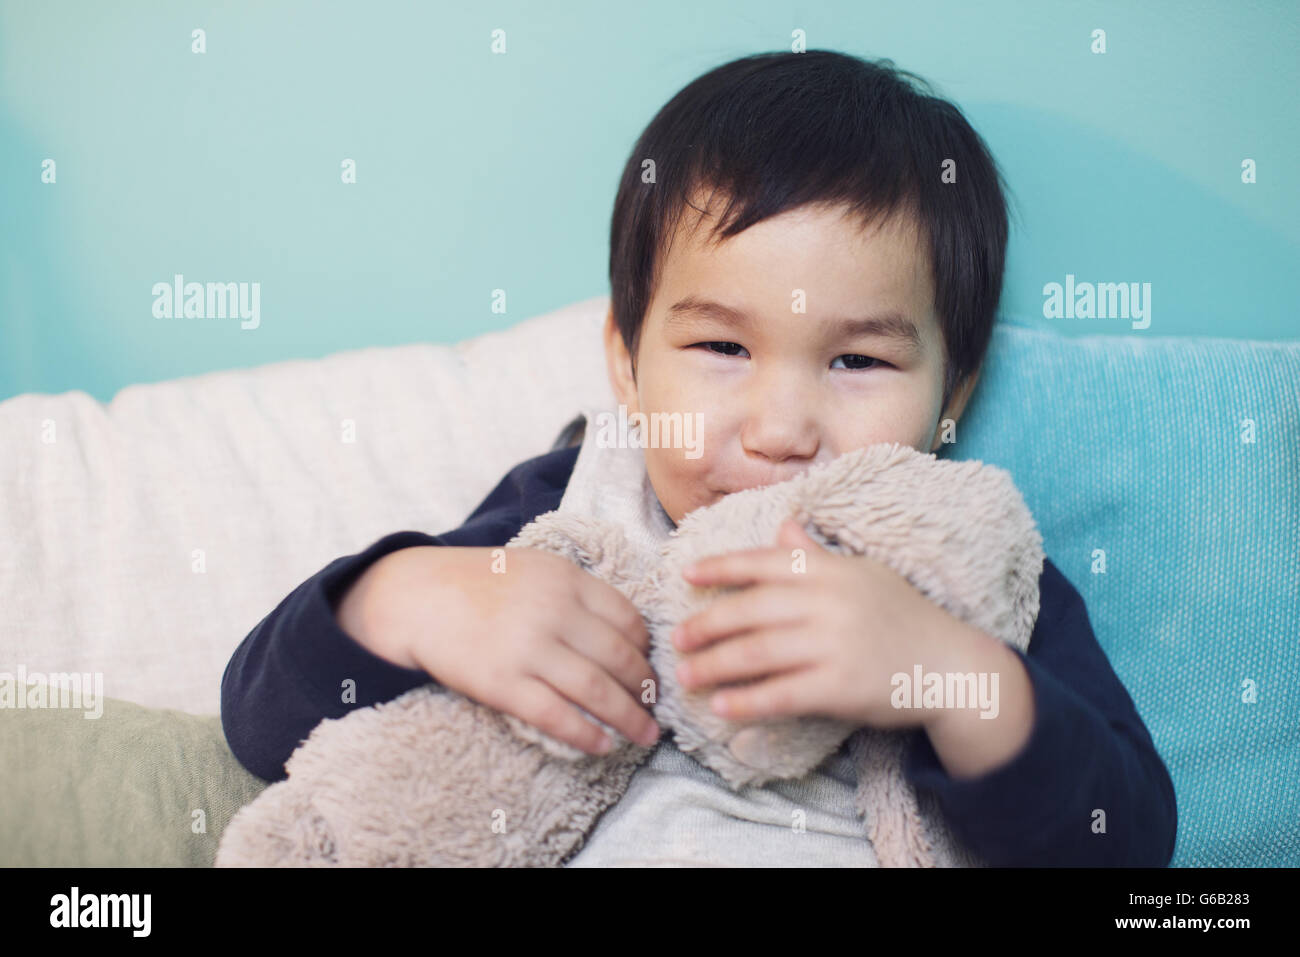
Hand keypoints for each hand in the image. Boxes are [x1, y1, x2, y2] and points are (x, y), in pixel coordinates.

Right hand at [336, 545, 661, 755]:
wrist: (418, 596)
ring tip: (646, 734)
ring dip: (630, 717)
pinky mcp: (503, 684)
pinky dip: (586, 734)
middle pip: (620, 657)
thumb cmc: (483, 584)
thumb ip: (579, 593)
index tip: (651, 668)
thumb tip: (626, 631)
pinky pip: (557, 715)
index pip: (628, 618)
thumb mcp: (538, 568)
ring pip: (597, 690)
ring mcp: (528, 649)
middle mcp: (554, 612)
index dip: (647, 649)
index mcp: (567, 580)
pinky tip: (603, 745)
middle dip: (646, 688)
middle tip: (658, 706)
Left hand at [671, 517, 981, 730]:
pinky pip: (781, 694)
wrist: (952, 666)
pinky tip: (722, 707)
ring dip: (715, 666)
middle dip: (707, 625)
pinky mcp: (840, 687)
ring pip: (757, 654)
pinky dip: (747, 702)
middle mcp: (828, 603)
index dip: (721, 567)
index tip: (686, 574)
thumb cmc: (903, 616)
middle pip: (750, 611)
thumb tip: (781, 526)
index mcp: (830, 571)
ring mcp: (833, 645)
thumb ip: (816, 554)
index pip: (765, 562)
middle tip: (676, 639)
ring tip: (686, 675)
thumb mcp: (862, 574)